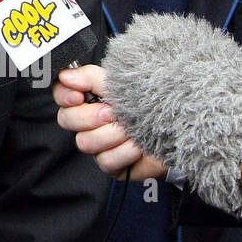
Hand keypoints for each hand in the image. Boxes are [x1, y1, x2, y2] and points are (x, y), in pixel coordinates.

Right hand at [54, 65, 167, 181]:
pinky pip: (107, 161)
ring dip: (113, 134)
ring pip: (86, 142)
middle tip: (112, 112)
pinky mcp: (112, 166)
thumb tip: (66, 76)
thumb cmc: (151, 103)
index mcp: (88, 98)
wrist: (181, 125)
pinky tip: (138, 144)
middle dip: (91, 116)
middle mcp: (89, 123)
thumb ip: (92, 76)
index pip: (61, 94)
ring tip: (131, 127)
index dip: (65, 96)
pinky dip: (126, 152)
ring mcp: (99, 145)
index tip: (79, 96)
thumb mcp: (121, 83)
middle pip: (67, 120)